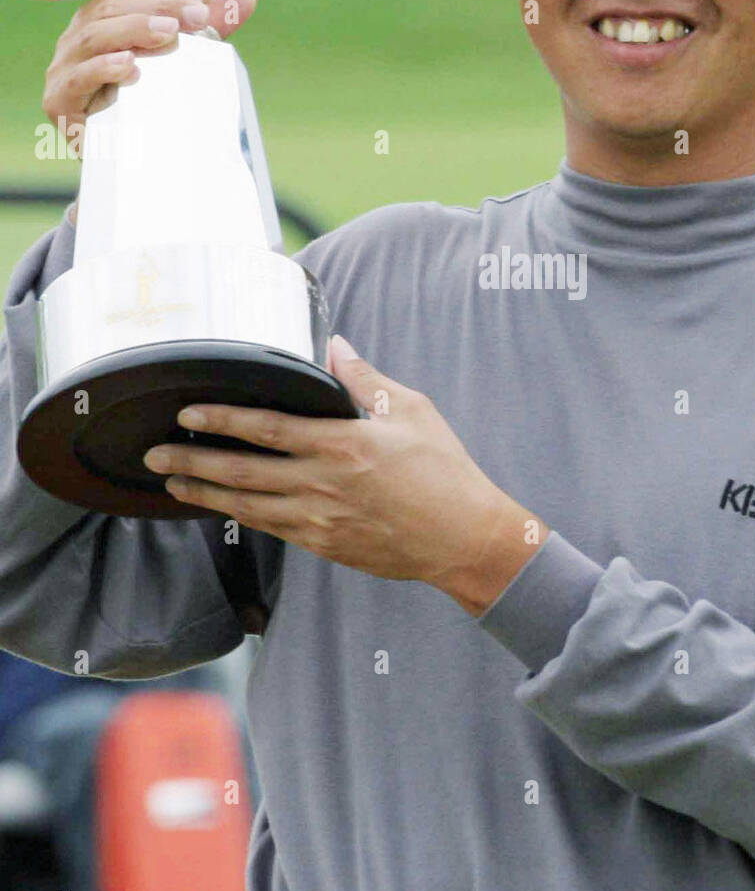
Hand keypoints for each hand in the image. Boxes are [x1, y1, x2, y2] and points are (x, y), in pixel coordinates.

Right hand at [46, 0, 256, 224]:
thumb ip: (211, 28)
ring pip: (94, 37)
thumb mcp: (185, 58)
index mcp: (101, 20)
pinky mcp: (60, 100)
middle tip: (196, 17)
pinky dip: (104, 69)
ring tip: (168, 32)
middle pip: (111, 8)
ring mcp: (65, 67)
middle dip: (157, 7)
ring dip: (133, 30)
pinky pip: (79, 78)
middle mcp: (78, 38)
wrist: (127, 161)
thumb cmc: (150, 102)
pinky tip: (129, 66)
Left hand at [142, 335, 549, 615]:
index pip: (265, 428)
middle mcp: (322, 484)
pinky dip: (240, 517)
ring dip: (205, 493)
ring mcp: (319, 520)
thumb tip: (334, 345)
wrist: (463, 537)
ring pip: (246, 507)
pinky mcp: (324, 545)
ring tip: (172, 483)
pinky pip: (270, 529)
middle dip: (192, 462)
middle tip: (155, 454)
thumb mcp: (411, 411)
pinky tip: (222, 507)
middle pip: (241, 471)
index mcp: (342, 444)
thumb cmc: (443, 470)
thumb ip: (364, 379)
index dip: (220, 419)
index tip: (187, 412)